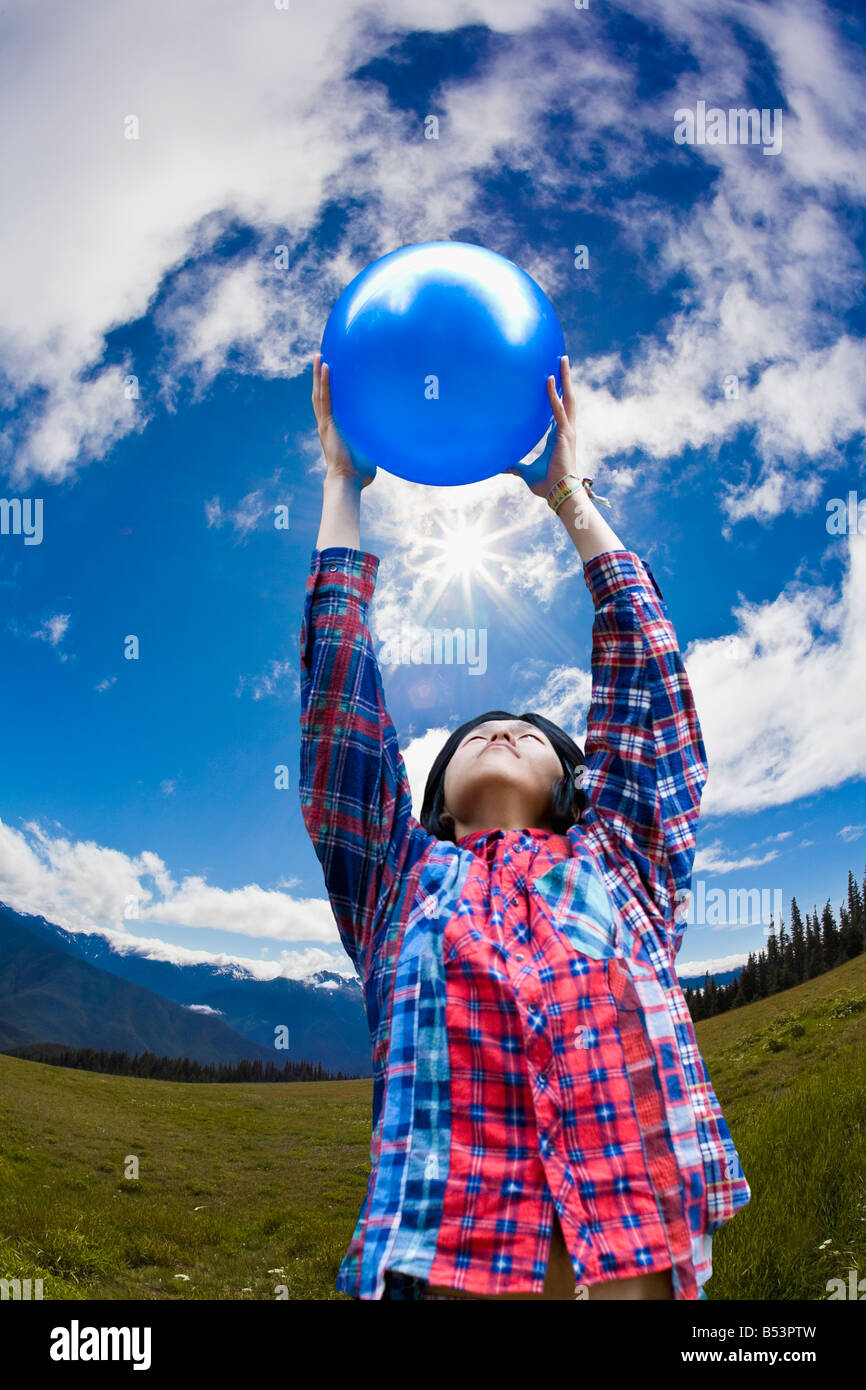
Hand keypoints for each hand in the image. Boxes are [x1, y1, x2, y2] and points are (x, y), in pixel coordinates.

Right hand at [312, 353, 376, 488]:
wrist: (348, 480)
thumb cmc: (359, 472)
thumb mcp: (368, 449)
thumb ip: (375, 440)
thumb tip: (392, 436)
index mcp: (334, 428)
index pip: (329, 404)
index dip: (327, 389)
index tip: (329, 373)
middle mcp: (326, 423)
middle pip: (319, 394)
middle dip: (318, 376)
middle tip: (319, 357)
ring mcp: (326, 423)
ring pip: (318, 393)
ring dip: (317, 374)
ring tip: (318, 356)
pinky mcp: (328, 424)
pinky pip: (325, 399)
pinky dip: (324, 383)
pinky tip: (325, 367)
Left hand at [503, 354, 576, 498]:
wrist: (558, 492)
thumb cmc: (547, 484)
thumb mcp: (526, 473)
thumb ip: (515, 466)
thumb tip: (501, 466)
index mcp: (559, 436)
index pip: (559, 409)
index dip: (558, 394)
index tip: (554, 380)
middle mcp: (566, 429)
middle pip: (568, 398)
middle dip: (566, 378)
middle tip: (562, 359)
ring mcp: (567, 430)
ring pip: (568, 398)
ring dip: (565, 378)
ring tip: (562, 360)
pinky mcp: (565, 433)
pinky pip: (558, 410)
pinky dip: (554, 394)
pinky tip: (549, 379)